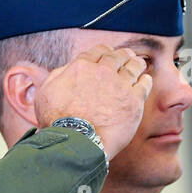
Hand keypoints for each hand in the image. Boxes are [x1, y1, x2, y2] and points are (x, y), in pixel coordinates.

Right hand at [34, 44, 152, 158]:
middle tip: (126, 56)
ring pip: (133, 66)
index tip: (107, 54)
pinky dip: (145, 80)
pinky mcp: (134, 101)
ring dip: (136, 63)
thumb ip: (58, 76)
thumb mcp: (46, 93)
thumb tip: (67, 68)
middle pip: (117, 56)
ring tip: (138, 64)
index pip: (97, 51)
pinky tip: (145, 80)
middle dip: (122, 55)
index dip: (104, 51)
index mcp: (81, 67)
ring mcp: (120, 85)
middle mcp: (102, 72)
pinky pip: (144, 85)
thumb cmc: (57, 122)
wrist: (76, 141)